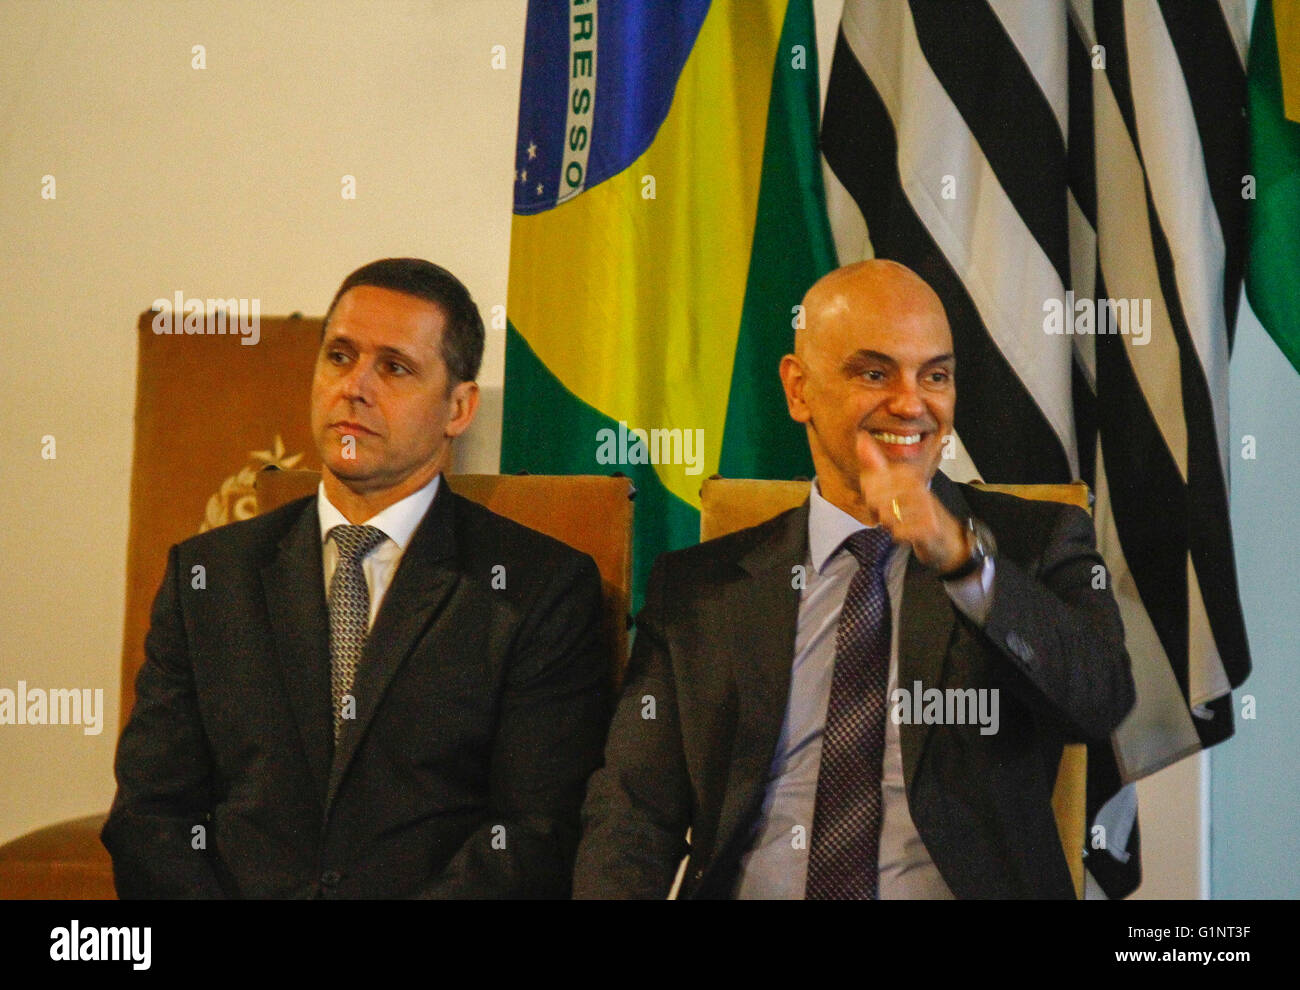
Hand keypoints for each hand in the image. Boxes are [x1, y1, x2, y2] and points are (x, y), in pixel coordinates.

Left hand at [854, 430, 969, 571]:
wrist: (943, 534)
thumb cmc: (913, 508)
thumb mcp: (893, 484)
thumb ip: (875, 464)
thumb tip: (860, 437)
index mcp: (908, 473)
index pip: (871, 480)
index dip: (868, 493)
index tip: (876, 498)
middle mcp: (918, 487)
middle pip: (875, 498)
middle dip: (876, 509)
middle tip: (888, 512)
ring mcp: (926, 507)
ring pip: (887, 516)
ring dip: (888, 522)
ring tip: (898, 520)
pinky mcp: (930, 527)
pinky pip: (900, 532)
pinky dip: (898, 534)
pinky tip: (905, 531)